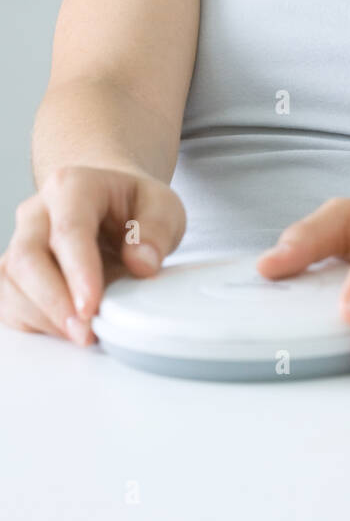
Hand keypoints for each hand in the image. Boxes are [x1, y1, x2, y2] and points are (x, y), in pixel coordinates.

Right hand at [0, 165, 186, 344]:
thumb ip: (157, 230)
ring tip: (84, 334)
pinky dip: (36, 323)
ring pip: (12, 283)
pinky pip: (10, 302)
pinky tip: (68, 329)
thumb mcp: (164, 206)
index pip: (68, 229)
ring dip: (45, 317)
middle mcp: (37, 212)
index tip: (91, 305)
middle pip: (27, 258)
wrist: (111, 206)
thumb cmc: (133, 207)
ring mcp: (20, 242)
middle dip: (55, 302)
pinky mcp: (15, 273)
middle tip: (86, 332)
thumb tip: (141, 263)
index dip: (78, 271)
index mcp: (73, 186)